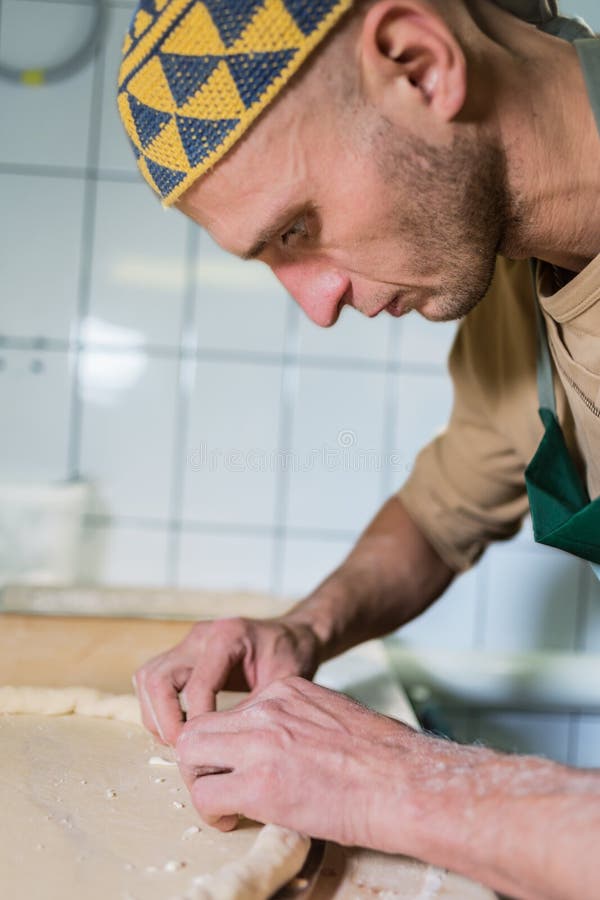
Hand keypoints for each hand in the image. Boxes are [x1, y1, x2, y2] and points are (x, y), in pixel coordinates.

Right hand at [133, 617, 320, 745]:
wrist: (294, 635)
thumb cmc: (292, 655)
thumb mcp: (285, 681)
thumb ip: (256, 707)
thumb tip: (229, 744)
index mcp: (227, 637)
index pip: (196, 686)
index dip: (198, 723)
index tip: (208, 750)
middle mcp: (200, 635)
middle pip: (158, 679)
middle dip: (164, 720)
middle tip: (182, 750)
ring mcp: (188, 643)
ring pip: (148, 679)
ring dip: (155, 714)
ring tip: (179, 741)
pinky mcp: (183, 654)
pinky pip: (154, 680)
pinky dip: (157, 707)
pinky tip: (180, 727)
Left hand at [175, 676, 424, 849]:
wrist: (404, 782)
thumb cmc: (385, 758)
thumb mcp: (334, 718)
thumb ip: (300, 723)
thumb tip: (286, 748)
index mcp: (286, 689)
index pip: (232, 710)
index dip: (227, 742)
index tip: (239, 764)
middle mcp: (267, 707)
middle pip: (199, 725)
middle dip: (200, 758)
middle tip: (216, 783)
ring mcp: (260, 742)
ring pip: (190, 752)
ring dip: (200, 780)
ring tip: (223, 802)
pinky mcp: (259, 783)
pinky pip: (206, 794)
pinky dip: (211, 811)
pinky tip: (233, 819)